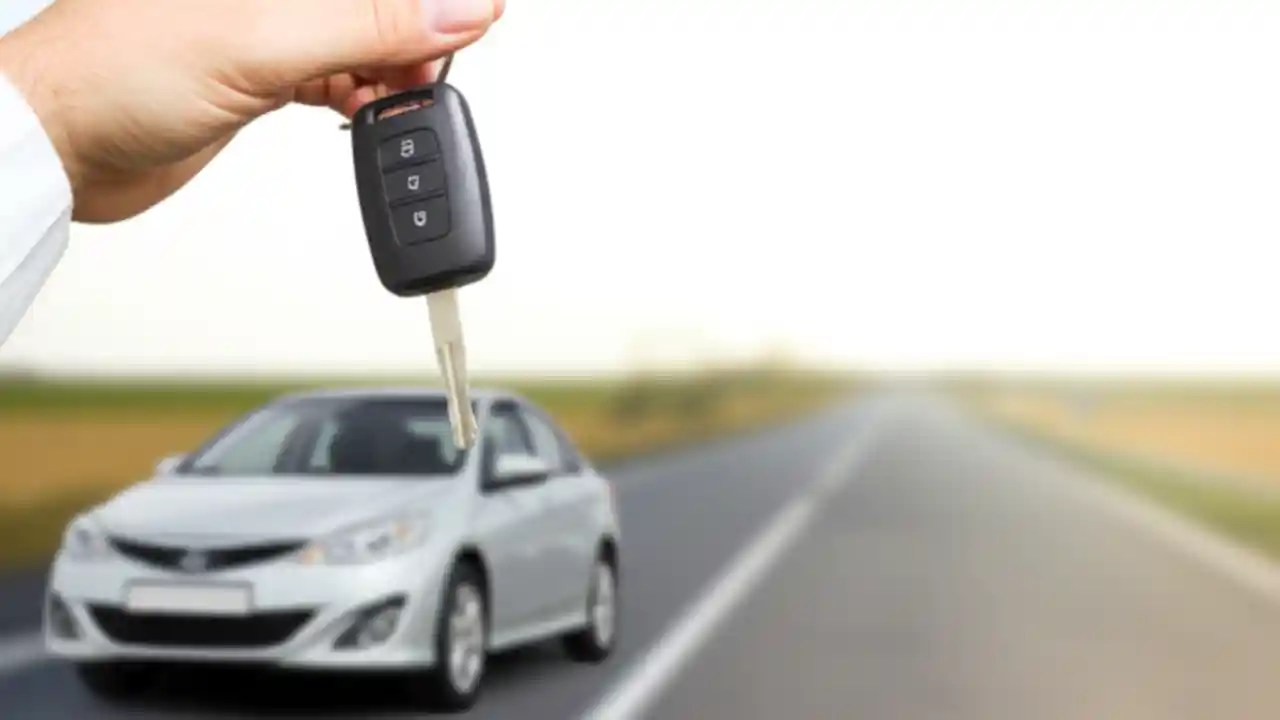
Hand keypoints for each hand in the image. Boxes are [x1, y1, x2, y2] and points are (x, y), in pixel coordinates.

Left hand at [0, 0, 503, 222]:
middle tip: (434, 66)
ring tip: (401, 96)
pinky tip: (369, 108)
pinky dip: (362, 96)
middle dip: (418, 29)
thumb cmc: (113, 71)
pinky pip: (338, 73)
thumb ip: (369, 25)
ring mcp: (268, 26)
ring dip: (394, 68)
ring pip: (363, 36)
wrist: (57, 143)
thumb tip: (460, 9)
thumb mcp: (263, 42)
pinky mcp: (261, 72)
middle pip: (376, 2)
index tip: (480, 15)